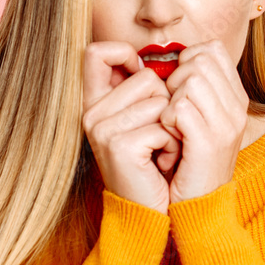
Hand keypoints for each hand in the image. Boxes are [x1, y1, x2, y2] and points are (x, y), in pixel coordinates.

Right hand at [82, 41, 181, 213]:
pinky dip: (173, 146)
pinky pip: (164, 126)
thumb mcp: (146, 119)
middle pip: (148, 77)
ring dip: (173, 129)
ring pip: (161, 101)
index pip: (97, 52)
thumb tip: (152, 56)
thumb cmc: (156, 164)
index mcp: (94, 102)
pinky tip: (160, 164)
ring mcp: (101, 128)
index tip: (143, 80)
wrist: (152, 211)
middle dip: (167, 107)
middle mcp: (91, 113)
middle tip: (156, 139)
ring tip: (159, 152)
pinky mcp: (118, 144)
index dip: (126, 55)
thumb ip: (142, 86)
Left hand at [159, 39, 249, 203]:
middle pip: (200, 60)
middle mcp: (237, 108)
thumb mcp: (197, 120)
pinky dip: (166, 120)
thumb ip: (193, 88)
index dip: (186, 60)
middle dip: (175, 78)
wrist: (198, 209)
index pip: (212, 49)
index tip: (176, 88)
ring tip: (171, 125)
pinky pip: (179, 108)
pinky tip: (168, 138)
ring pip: (190, 80)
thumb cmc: (187, 163)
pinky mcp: (210, 143)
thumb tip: (174, 58)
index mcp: (236, 98)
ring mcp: (227, 125)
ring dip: (170, 99)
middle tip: (171, 108)